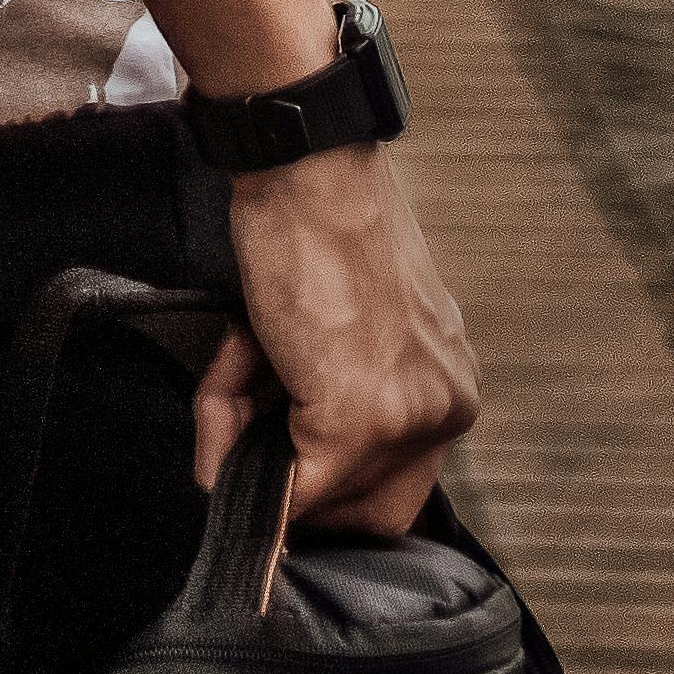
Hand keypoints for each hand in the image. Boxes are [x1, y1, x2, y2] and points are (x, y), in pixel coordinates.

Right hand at [192, 145, 475, 539]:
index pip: (388, 490)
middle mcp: (444, 409)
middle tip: (238, 416)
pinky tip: (224, 382)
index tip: (267, 447)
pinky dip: (228, 445)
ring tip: (228, 374)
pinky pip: (278, 487)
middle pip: (355, 510)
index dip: (318, 481)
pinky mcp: (354, 420)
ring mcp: (404, 419)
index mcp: (449, 385)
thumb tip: (280, 480)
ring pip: (307, 499)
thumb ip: (338, 394)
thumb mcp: (354, 323)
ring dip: (241, 445)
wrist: (306, 163)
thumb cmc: (319, 221)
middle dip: (282, 475)